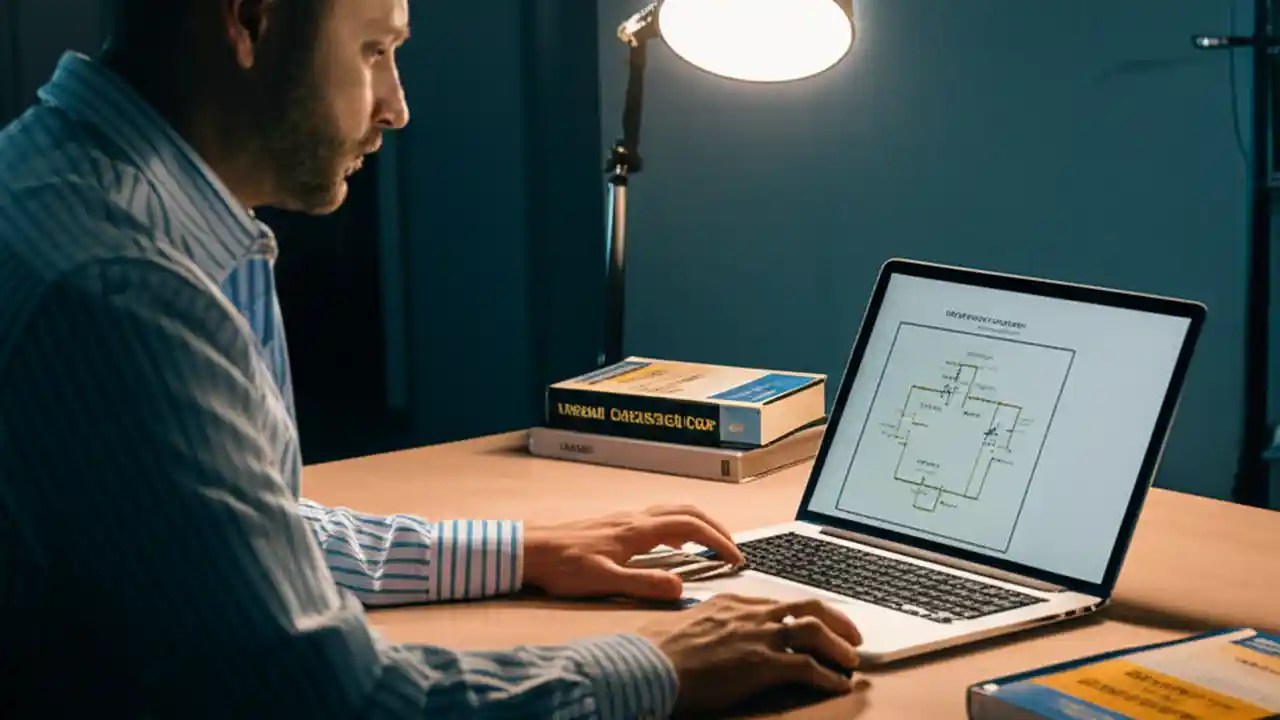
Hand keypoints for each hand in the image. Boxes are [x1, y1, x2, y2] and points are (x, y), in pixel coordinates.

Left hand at [522, 504, 743, 600]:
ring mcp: (625, 519)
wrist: (531, 550)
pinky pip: (657, 518)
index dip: (718, 540)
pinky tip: (673, 545)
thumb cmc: (563, 567)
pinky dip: (677, 527)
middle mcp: (635, 519)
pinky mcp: (615, 525)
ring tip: (712, 545)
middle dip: (715, 527)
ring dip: (698, 524)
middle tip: (733, 549)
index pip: (691, 526)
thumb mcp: (605, 582)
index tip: (736, 559)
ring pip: (672, 511)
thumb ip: (644, 584)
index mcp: (637, 530)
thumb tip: (681, 587)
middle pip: (687, 511)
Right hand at [637, 594, 861, 716]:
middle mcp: (750, 613)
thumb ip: (710, 624)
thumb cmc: (657, 649)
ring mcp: (758, 637)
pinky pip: (808, 668)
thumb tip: (715, 634)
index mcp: (733, 602)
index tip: (816, 623)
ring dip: (839, 647)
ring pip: (815, 632)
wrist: (648, 663)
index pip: (779, 602)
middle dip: (837, 620)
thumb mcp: (688, 624)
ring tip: (851, 661)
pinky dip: (828, 677)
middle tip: (852, 635)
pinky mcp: (761, 664)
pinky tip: (837, 685)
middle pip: (806, 607)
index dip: (804, 614)